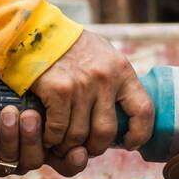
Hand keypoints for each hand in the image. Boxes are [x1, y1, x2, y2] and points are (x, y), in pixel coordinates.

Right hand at [28, 30, 154, 170]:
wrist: (35, 29)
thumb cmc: (68, 44)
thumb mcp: (102, 53)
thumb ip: (114, 77)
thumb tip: (124, 107)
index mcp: (121, 69)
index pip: (144, 110)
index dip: (139, 134)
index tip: (129, 143)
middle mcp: (105, 78)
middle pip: (106, 131)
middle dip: (95, 147)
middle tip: (85, 148)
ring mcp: (81, 85)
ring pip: (80, 134)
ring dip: (69, 146)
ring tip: (63, 145)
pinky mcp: (58, 90)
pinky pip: (58, 129)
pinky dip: (53, 139)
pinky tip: (48, 137)